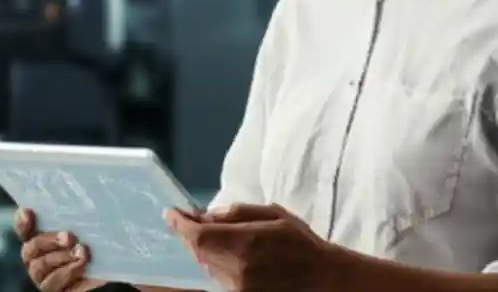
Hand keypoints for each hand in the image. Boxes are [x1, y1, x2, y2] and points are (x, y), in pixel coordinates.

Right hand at [13, 208, 103, 291]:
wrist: (106, 269)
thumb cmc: (93, 246)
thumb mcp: (85, 230)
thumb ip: (74, 218)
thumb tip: (78, 200)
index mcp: (37, 241)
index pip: (23, 230)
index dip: (22, 222)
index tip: (28, 211)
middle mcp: (36, 260)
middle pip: (31, 250)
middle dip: (50, 241)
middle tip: (69, 237)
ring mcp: (44, 279)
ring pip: (42, 269)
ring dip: (63, 260)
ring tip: (82, 254)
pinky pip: (58, 286)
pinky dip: (71, 275)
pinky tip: (84, 268)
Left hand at [164, 203, 332, 291]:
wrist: (326, 280)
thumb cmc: (302, 244)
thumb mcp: (274, 215)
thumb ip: (238, 212)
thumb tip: (207, 214)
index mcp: (246, 243)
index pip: (198, 235)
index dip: (180, 224)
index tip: (171, 213)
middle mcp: (238, 269)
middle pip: (198, 252)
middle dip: (189, 235)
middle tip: (186, 220)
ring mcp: (239, 287)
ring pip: (207, 267)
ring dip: (202, 250)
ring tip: (204, 234)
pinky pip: (219, 279)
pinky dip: (215, 264)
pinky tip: (221, 253)